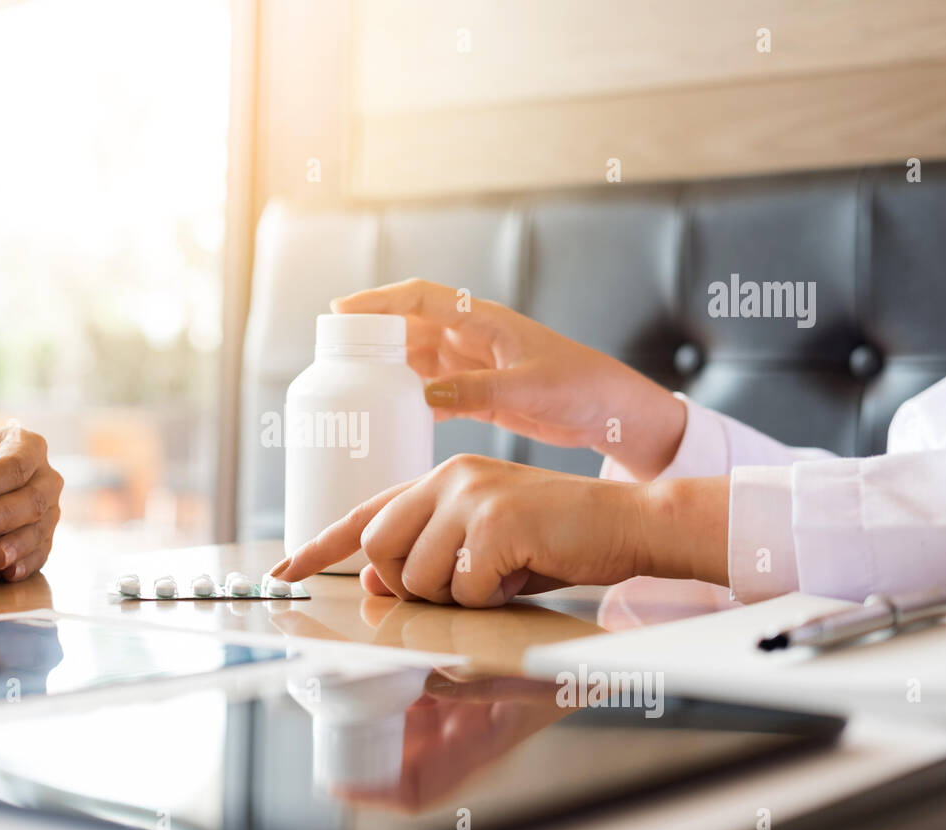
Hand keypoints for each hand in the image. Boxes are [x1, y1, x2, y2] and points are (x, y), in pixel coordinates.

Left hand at [0, 405, 62, 580]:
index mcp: (20, 443)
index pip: (17, 461)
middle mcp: (41, 476)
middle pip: (38, 496)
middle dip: (8, 513)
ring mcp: (43, 510)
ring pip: (43, 527)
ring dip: (21, 543)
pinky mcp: (37, 540)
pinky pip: (41, 553)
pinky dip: (27, 564)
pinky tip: (5, 573)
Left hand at [271, 454, 729, 606]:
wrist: (627, 522)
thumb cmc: (555, 541)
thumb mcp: (481, 552)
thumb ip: (428, 560)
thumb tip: (377, 586)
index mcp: (440, 479)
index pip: (364, 513)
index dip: (320, 545)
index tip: (285, 569)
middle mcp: (448, 477)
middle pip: (378, 549)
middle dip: (408, 585)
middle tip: (462, 584)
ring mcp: (471, 494)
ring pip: (416, 576)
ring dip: (455, 597)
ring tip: (500, 575)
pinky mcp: (496, 519)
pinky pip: (463, 589)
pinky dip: (490, 599)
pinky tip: (521, 575)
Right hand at [333, 279, 686, 479]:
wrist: (612, 410)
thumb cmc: (582, 387)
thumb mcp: (530, 389)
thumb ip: (479, 391)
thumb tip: (426, 391)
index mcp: (485, 321)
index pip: (421, 299)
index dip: (380, 302)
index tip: (341, 310)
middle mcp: (474, 338)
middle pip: (410, 327)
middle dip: (372, 335)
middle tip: (333, 353)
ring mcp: (474, 365)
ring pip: (418, 359)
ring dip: (389, 368)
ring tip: (352, 383)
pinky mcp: (480, 393)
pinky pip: (434, 390)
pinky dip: (412, 398)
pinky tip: (394, 414)